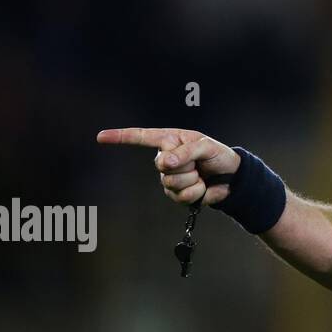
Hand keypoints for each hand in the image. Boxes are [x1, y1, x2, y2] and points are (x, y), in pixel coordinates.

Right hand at [97, 127, 239, 205]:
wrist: (231, 177)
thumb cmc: (218, 155)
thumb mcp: (205, 147)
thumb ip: (185, 152)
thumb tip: (164, 162)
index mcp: (171, 140)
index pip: (142, 137)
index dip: (121, 137)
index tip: (101, 136)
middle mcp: (166, 158)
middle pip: (162, 164)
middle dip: (184, 164)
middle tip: (198, 162)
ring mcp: (169, 177)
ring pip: (171, 182)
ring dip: (191, 179)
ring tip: (201, 174)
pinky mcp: (176, 194)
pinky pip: (180, 195)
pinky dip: (196, 192)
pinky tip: (202, 186)